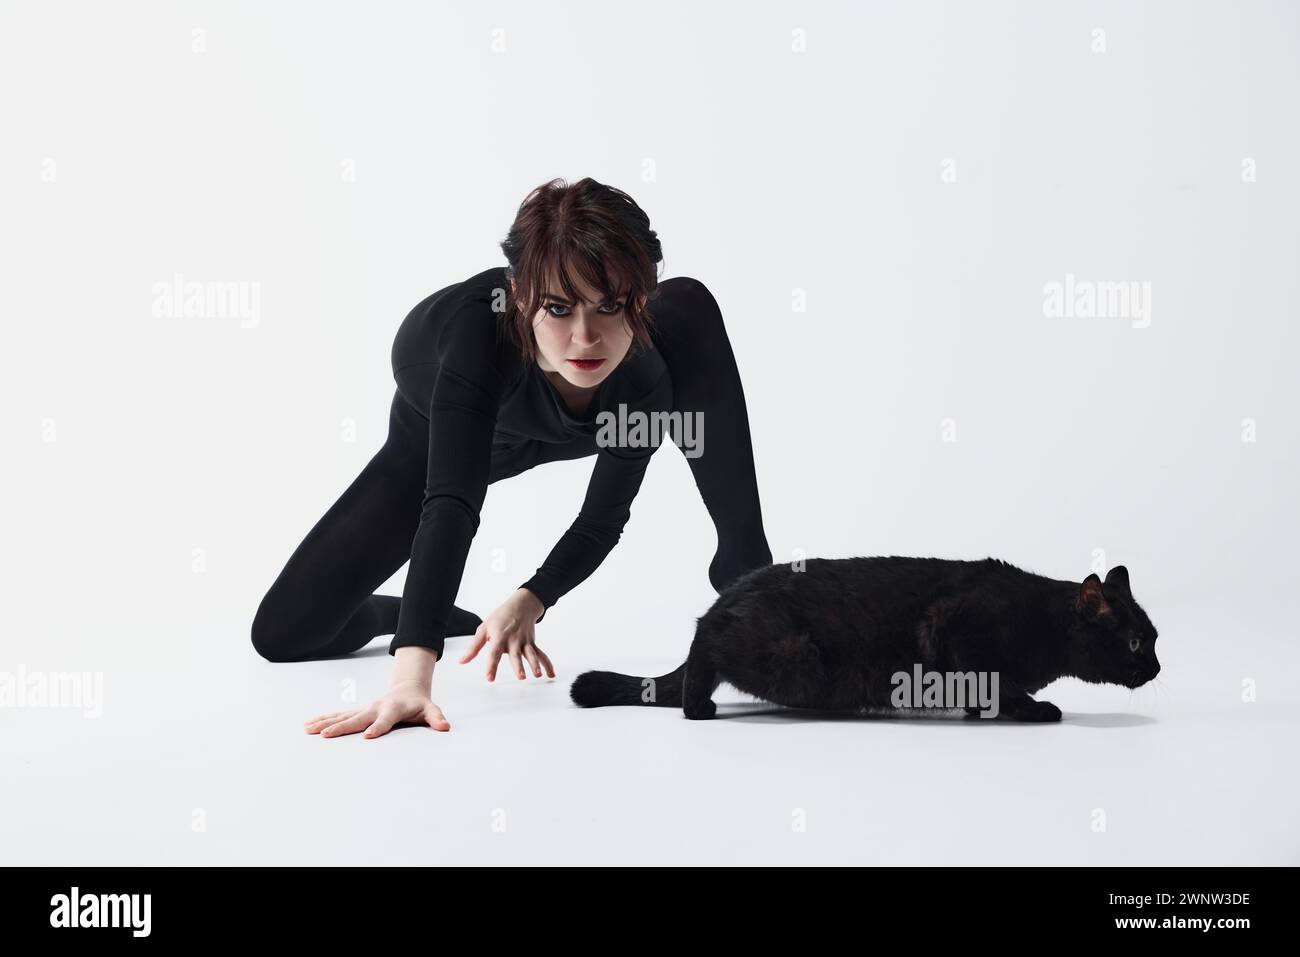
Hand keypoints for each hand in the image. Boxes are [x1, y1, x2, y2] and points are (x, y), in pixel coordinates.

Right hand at [304, 679, 449, 737]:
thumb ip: (436, 718)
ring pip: (343, 715)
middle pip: (357, 718)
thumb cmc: (419, 704)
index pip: (385, 720)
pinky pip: (339, 715)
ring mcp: (365, 708)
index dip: (378, 727)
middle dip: (341, 726)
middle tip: (325, 735)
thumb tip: (445, 727)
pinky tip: (309, 725)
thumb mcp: (430, 710)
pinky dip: (324, 719)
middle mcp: (375, 707)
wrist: (407, 689)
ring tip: (308, 729)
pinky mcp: (358, 711)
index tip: (368, 737)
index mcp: (393, 708)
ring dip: (325, 722)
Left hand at [460, 588, 555, 681]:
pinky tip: (551, 675)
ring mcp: (525, 642)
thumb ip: (474, 647)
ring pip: (531, 655)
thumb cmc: (499, 618)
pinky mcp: (532, 643)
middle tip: (521, 677)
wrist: (520, 605)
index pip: (494, 653)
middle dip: (519, 666)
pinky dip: (547, 664)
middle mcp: (513, 641)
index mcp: (499, 637)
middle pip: (516, 655)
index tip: (490, 678)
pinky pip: (541, 654)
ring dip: (535, 665)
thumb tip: (462, 661)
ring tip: (537, 675)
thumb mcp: (483, 629)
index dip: (492, 666)